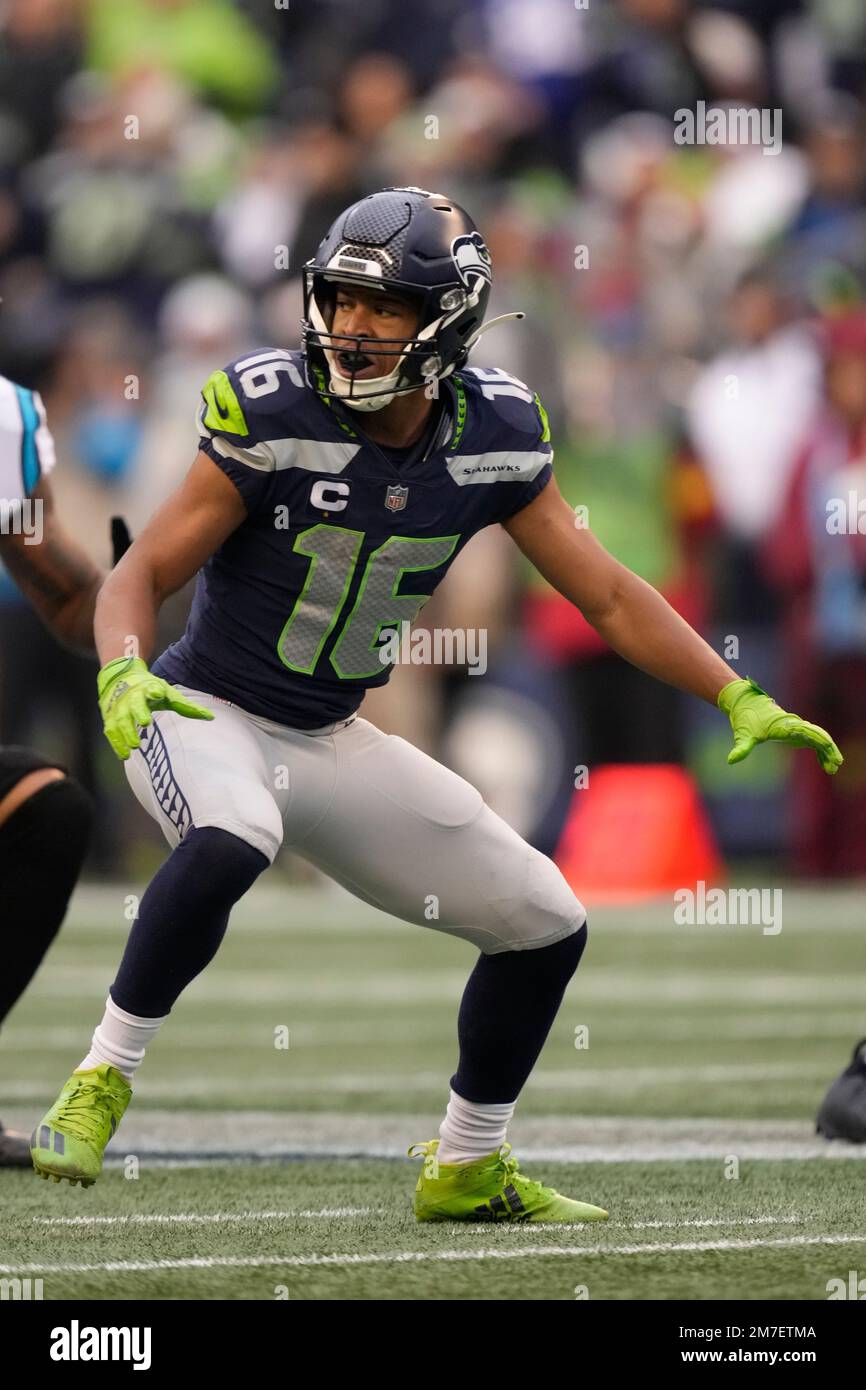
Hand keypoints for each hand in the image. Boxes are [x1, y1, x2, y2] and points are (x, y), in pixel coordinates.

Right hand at [97, 656, 213, 760]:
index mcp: (149, 688)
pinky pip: (111, 732)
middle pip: (135, 704)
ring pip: (121, 720)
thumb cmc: (150, 690)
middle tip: (145, 721)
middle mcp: (132, 697)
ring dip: (126, 733)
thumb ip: (187, 707)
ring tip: (134, 745)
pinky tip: (124, 755)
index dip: (155, 690)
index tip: (158, 692)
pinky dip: (116, 744)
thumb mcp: (168, 694)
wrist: (120, 678)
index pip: (152, 688)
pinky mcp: (109, 718)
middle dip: (139, 712)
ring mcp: (119, 708)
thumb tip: (211, 717)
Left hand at [718, 677, 842, 774]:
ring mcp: (796, 728)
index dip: (818, 740)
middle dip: (828, 749)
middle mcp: (794, 725)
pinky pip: (812, 741)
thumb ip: (741, 748)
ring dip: (827, 751)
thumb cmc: (745, 718)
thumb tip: (731, 760)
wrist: (746, 703)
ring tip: (833, 769)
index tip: (826, 749)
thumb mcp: (743, 734)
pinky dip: (820, 752)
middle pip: (817, 735)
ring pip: (817, 738)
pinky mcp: (795, 732)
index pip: (806, 732)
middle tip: (835, 764)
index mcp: (784, 725)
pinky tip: (825, 764)